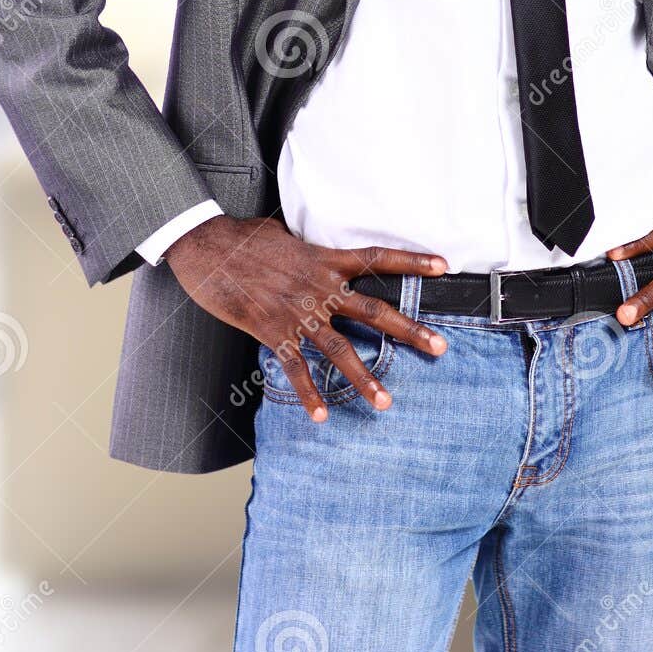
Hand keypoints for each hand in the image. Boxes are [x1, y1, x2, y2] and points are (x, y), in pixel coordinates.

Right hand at [164, 214, 449, 420]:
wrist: (208, 245)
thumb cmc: (243, 238)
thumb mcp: (285, 237)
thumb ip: (308, 251)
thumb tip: (315, 254)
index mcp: (325, 260)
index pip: (378, 257)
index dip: (412, 260)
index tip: (443, 264)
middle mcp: (319, 287)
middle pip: (374, 310)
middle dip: (409, 331)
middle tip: (439, 348)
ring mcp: (297, 312)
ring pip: (340, 349)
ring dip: (364, 377)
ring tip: (386, 401)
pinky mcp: (272, 330)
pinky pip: (296, 367)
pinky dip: (308, 392)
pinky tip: (321, 415)